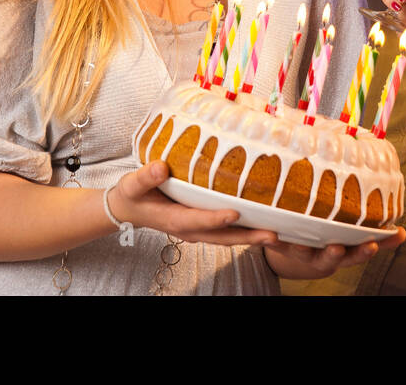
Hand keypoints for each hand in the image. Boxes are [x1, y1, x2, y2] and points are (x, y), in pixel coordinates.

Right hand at [108, 161, 279, 246]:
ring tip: (277, 234)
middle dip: (248, 236)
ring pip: (228, 237)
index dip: (216, 219)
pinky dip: (245, 230)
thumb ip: (145, 176)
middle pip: (222, 237)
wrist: (129, 209)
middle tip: (273, 235)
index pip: (198, 220)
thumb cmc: (132, 195)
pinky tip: (263, 223)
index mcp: (174, 220)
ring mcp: (198, 229)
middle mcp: (190, 229)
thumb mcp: (132, 184)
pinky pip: (227, 231)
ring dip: (252, 237)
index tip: (234, 213)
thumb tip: (160, 167)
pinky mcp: (203, 224)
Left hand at [263, 226, 405, 279]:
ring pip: (303, 252)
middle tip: (337, 248)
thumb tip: (403, 233)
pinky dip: (271, 241)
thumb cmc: (331, 242)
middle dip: (335, 254)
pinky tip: (268, 234)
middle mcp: (324, 255)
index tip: (373, 245)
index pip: (357, 254)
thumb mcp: (355, 244)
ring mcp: (304, 252)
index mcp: (343, 253)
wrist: (299, 256)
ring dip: (300, 249)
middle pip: (331, 258)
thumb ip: (379, 239)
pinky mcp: (283, 246)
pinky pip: (277, 245)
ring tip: (298, 243)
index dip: (364, 251)